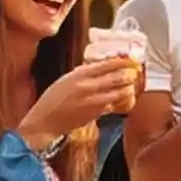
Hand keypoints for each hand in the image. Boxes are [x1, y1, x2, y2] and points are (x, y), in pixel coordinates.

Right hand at [19, 58, 137, 146]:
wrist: (45, 121)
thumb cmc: (53, 99)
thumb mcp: (66, 79)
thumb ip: (84, 73)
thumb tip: (102, 67)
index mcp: (79, 75)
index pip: (106, 65)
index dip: (121, 62)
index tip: (130, 59)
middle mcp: (87, 87)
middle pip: (116, 78)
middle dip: (128, 74)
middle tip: (134, 72)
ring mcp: (93, 102)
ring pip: (118, 92)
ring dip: (127, 88)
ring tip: (131, 85)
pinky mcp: (96, 113)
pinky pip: (112, 104)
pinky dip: (119, 100)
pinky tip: (120, 98)